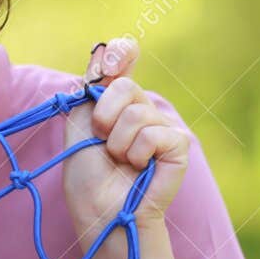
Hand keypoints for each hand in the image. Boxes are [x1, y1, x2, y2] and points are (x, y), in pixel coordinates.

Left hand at [62, 37, 190, 249]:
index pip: (123, 60)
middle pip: (125, 86)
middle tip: (102, 143)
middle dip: (103, 118)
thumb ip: (91, 87)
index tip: (113, 59)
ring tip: (121, 162)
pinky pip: (154, 133)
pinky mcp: (179, 146)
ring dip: (117, 143)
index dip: (119, 53)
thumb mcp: (80, 124)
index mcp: (118, 103)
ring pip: (138, 113)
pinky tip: (139, 168)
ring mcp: (163, 127)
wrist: (99, 211)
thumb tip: (102, 47)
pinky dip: (137, 153)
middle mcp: (143, 110)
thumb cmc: (88, 175)